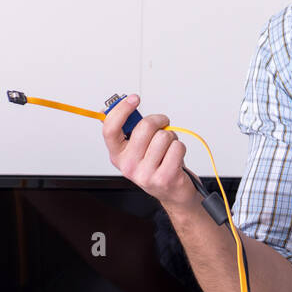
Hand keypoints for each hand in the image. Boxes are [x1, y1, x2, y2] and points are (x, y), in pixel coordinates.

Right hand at [101, 95, 196, 210]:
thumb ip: (128, 127)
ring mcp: (146, 174)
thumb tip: (119, 104)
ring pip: (164, 136)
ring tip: (168, 148)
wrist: (173, 193)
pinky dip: (180, 148)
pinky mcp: (164, 178)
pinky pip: (177, 147)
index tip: (134, 99)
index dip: (121, 109)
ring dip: (171, 137)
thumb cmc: (157, 165)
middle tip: (163, 125)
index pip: (110, 129)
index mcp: (117, 155)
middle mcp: (128, 166)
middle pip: (145, 127)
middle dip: (159, 121)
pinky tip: (175, 158)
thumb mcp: (137, 148)